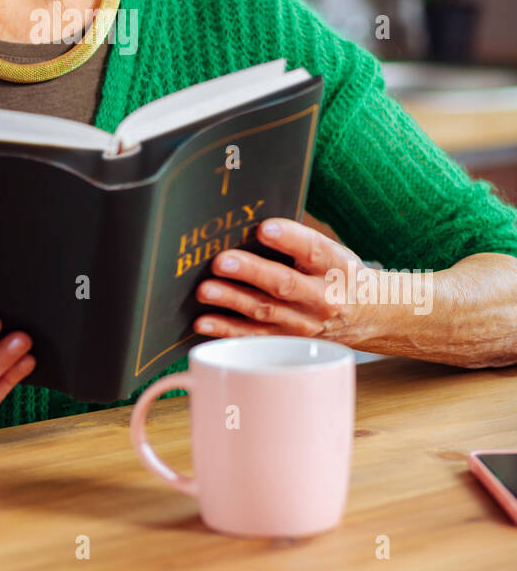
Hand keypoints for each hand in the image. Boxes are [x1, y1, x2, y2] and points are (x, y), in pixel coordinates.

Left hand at [192, 217, 379, 348]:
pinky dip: (227, 331)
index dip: (289, 238)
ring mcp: (305, 324)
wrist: (366, 315)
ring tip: (205, 290)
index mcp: (335, 266)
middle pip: (284, 284)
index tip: (264, 228)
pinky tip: (204, 322)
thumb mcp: (332, 253)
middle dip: (250, 272)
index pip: (314, 250)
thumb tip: (244, 228)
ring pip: (265, 312)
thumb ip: (297, 243)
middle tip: (221, 261)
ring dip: (232, 301)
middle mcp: (322, 297)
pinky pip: (255, 338)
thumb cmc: (338, 274)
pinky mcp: (288, 341)